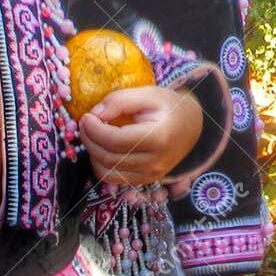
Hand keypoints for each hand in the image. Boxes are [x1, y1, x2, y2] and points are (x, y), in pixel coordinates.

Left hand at [79, 85, 202, 185]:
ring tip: (91, 134)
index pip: (115, 140)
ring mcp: (150, 175)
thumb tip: (95, 114)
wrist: (191, 126)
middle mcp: (154, 162)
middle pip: (108, 157)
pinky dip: (102, 164)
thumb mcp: (147, 94)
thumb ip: (120, 101)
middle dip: (89, 140)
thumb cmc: (169, 106)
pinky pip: (114, 179)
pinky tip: (102, 147)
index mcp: (158, 138)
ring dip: (93, 153)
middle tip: (84, 123)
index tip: (86, 116)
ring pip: (107, 172)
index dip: (94, 129)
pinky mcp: (145, 181)